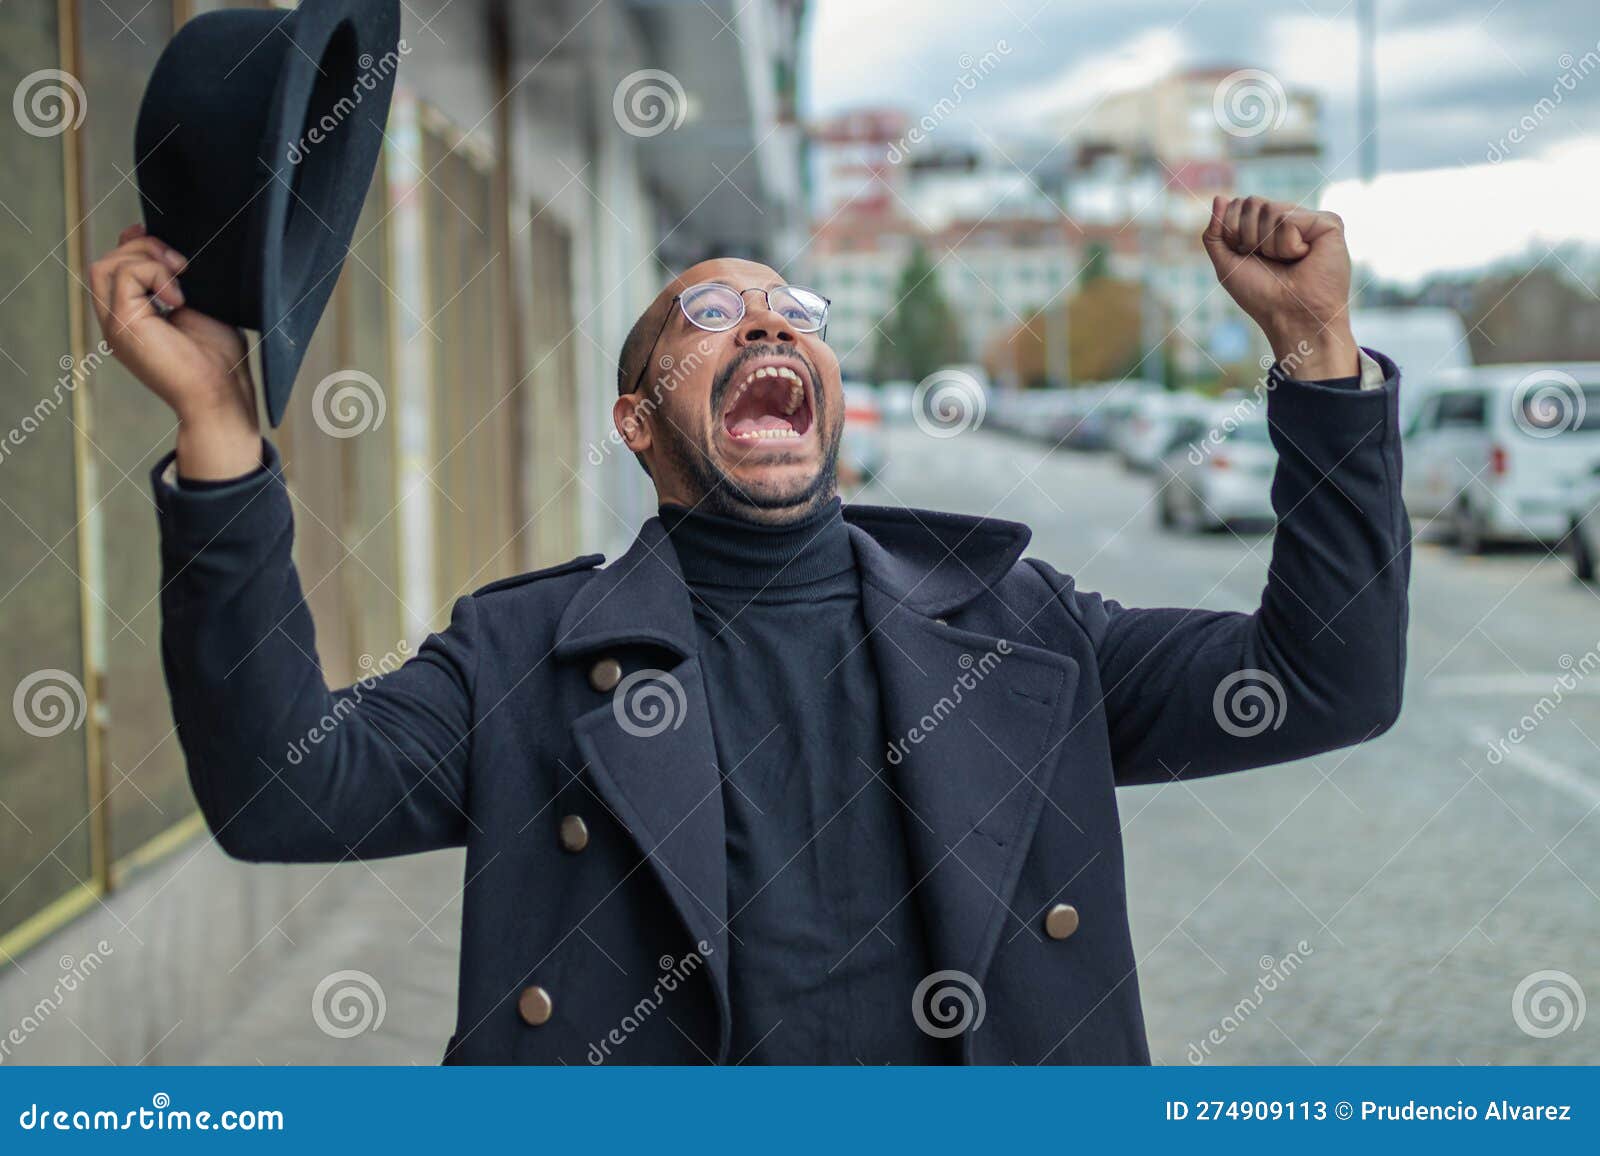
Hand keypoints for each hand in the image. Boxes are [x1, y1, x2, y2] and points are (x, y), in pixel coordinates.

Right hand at [89, 223, 260, 478]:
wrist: (221, 394)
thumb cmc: (218, 361)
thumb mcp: (198, 310)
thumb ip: (178, 284)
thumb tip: (172, 254)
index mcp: (132, 319)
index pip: (114, 271)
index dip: (131, 246)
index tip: (159, 236)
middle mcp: (118, 322)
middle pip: (105, 263)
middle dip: (142, 248)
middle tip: (182, 263)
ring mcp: (116, 325)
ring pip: (106, 265)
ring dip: (147, 259)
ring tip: (180, 276)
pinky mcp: (123, 325)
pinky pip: (125, 276)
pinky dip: (154, 275)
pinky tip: (178, 299)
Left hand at [1202, 195, 1358, 379]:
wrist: (1290, 316)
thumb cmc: (1262, 296)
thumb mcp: (1227, 264)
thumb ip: (1217, 232)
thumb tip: (1219, 197)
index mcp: (1268, 227)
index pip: (1239, 205)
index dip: (1233, 231)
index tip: (1248, 257)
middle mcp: (1290, 219)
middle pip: (1252, 202)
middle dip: (1249, 236)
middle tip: (1269, 261)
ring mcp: (1310, 219)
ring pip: (1270, 209)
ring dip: (1269, 244)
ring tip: (1289, 262)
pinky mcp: (1329, 222)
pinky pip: (1288, 219)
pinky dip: (1287, 244)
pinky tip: (1304, 257)